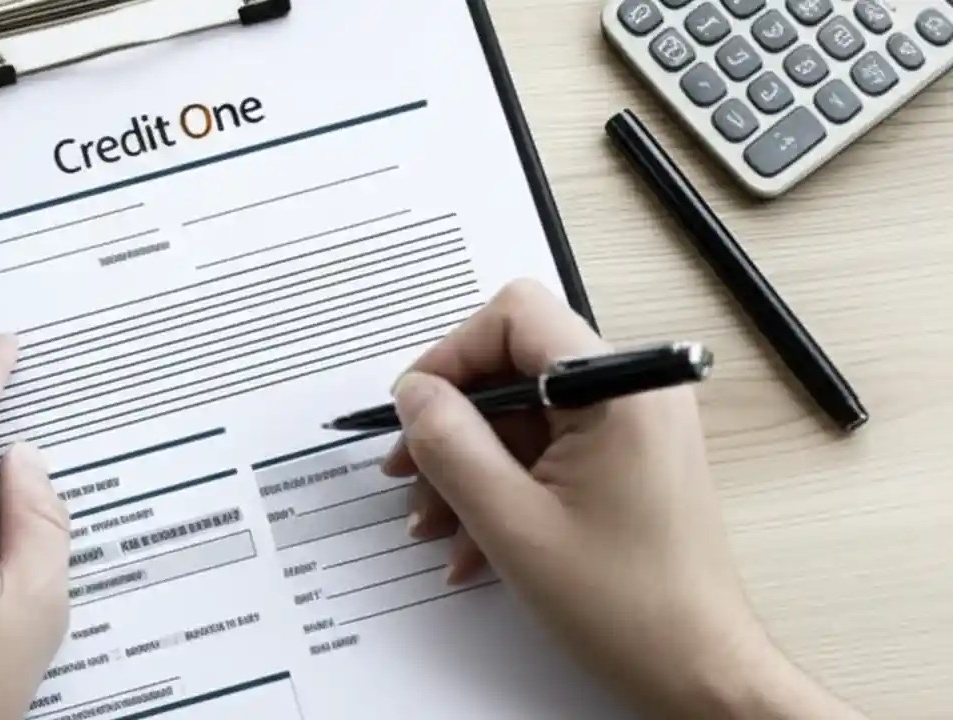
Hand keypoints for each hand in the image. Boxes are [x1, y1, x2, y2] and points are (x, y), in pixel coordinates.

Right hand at [383, 280, 864, 718]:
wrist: (697, 672)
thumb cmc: (628, 607)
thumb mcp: (513, 524)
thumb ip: (451, 447)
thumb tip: (414, 393)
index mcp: (619, 388)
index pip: (516, 317)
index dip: (453, 356)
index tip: (415, 411)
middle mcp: (632, 392)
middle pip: (513, 368)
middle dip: (452, 425)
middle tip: (408, 474)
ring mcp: (630, 427)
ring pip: (521, 417)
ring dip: (468, 468)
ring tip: (435, 526)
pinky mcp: (623, 460)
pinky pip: (544, 453)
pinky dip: (501, 489)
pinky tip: (472, 544)